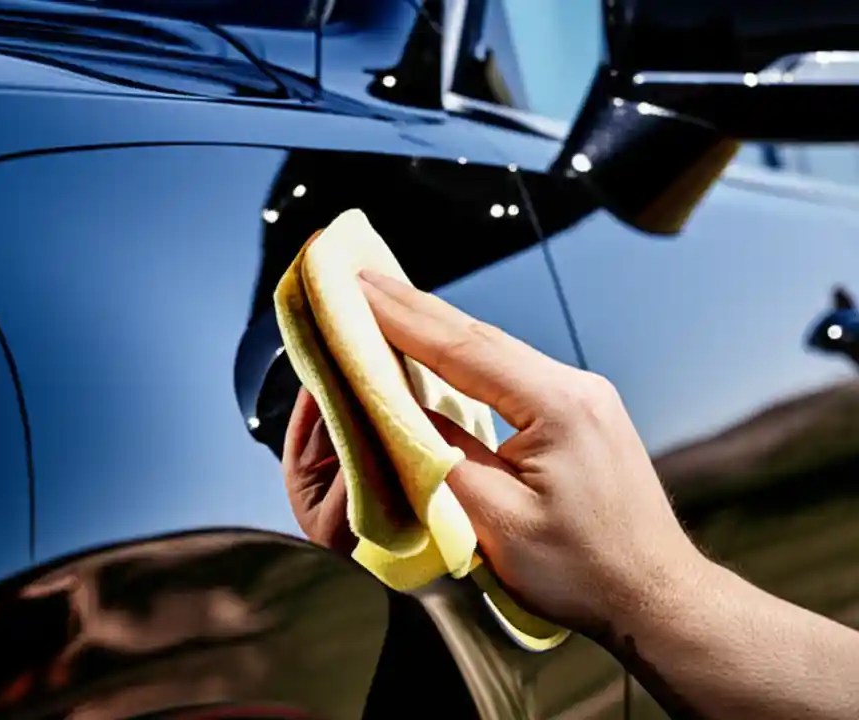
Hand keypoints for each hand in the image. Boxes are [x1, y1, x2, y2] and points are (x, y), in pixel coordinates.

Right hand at [284, 269, 705, 637]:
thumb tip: (396, 413)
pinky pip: (510, 372)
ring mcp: (583, 396)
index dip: (401, 318)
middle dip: (413, 307)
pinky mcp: (581, 414)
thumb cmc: (582, 571)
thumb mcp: (497, 522)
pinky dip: (465, 356)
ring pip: (495, 350)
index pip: (462, 348)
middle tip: (360, 277)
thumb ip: (441, 459)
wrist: (656, 597)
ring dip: (437, 327)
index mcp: (557, 405)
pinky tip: (438, 348)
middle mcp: (575, 386)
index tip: (356, 287)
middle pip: (478, 336)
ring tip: (385, 303)